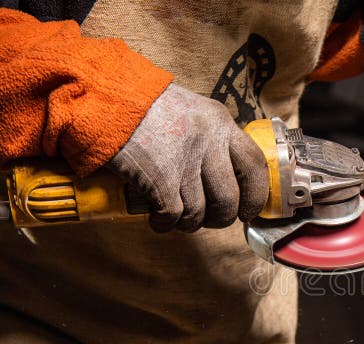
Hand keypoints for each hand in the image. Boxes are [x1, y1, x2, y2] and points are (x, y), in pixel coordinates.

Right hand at [106, 83, 267, 231]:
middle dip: (222, 218)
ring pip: (201, 212)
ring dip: (190, 223)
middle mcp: (208, 140)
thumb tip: (228, 174)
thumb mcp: (191, 111)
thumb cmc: (144, 106)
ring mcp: (184, 160)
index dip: (257, 195)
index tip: (249, 209)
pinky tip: (159, 218)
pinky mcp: (159, 177)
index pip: (256, 165)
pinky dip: (166, 223)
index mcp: (220, 122)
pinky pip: (174, 215)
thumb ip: (212, 137)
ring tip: (179, 217)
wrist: (104, 97)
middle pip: (230, 198)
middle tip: (211, 219)